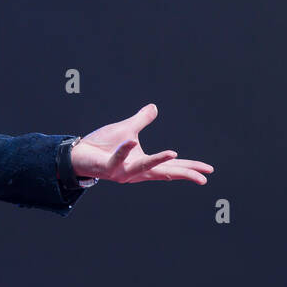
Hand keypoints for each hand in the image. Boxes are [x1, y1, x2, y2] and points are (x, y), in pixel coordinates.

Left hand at [70, 103, 212, 183]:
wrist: (78, 154)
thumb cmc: (101, 146)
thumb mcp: (126, 130)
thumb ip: (141, 120)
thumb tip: (153, 107)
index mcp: (144, 164)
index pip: (172, 167)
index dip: (190, 167)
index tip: (208, 170)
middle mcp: (136, 171)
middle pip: (165, 173)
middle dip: (184, 173)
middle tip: (203, 178)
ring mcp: (123, 171)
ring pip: (143, 168)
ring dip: (158, 162)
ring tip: (174, 154)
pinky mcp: (108, 167)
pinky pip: (118, 159)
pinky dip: (125, 150)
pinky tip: (131, 141)